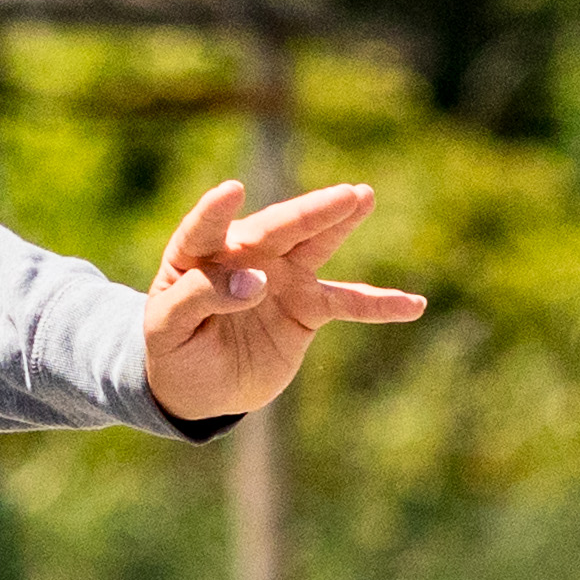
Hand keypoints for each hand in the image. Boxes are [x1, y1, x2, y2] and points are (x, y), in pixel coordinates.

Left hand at [136, 175, 427, 419]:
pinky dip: (379, 304)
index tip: (232, 192)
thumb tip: (255, 282)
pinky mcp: (306, 306)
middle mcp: (243, 255)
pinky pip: (347, 303)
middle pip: (275, 229)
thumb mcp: (167, 329)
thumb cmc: (172, 350)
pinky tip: (412, 304)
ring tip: (363, 197)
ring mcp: (280, 277)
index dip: (217, 211)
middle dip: (309, 213)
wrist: (197, 387)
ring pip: (314, 245)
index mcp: (196, 254)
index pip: (205, 228)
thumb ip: (200, 298)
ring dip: (339, 222)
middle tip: (344, 195)